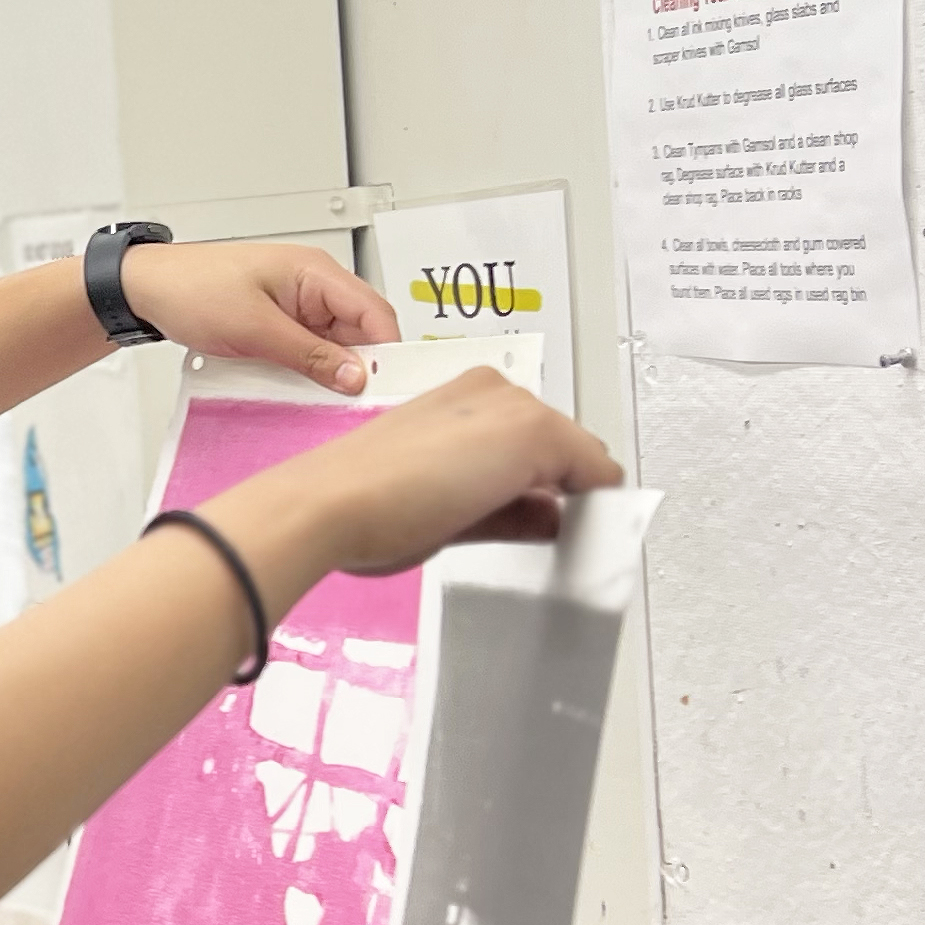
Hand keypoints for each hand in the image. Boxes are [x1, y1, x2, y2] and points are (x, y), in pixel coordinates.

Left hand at [116, 241, 398, 396]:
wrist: (146, 289)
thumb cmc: (192, 289)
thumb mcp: (254, 329)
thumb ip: (308, 354)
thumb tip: (353, 375)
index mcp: (317, 273)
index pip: (374, 313)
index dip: (385, 351)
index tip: (382, 388)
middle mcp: (313, 287)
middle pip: (358, 332)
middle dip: (354, 367)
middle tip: (345, 403)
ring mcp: (296, 307)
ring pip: (331, 346)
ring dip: (324, 371)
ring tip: (311, 396)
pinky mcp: (278, 324)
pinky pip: (304, 351)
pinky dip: (301, 370)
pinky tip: (291, 388)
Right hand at [206, 367, 623, 583]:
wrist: (327, 504)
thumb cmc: (356, 502)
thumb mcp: (440, 508)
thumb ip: (502, 510)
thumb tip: (548, 516)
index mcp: (460, 397)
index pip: (524, 440)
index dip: (532, 482)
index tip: (523, 510)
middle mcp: (491, 391)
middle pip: (557, 446)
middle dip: (549, 487)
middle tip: (519, 529)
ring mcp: (516, 410)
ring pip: (576, 459)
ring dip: (564, 494)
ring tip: (529, 533)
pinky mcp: (536, 435)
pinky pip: (597, 477)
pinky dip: (593, 506)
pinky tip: (561, 531)